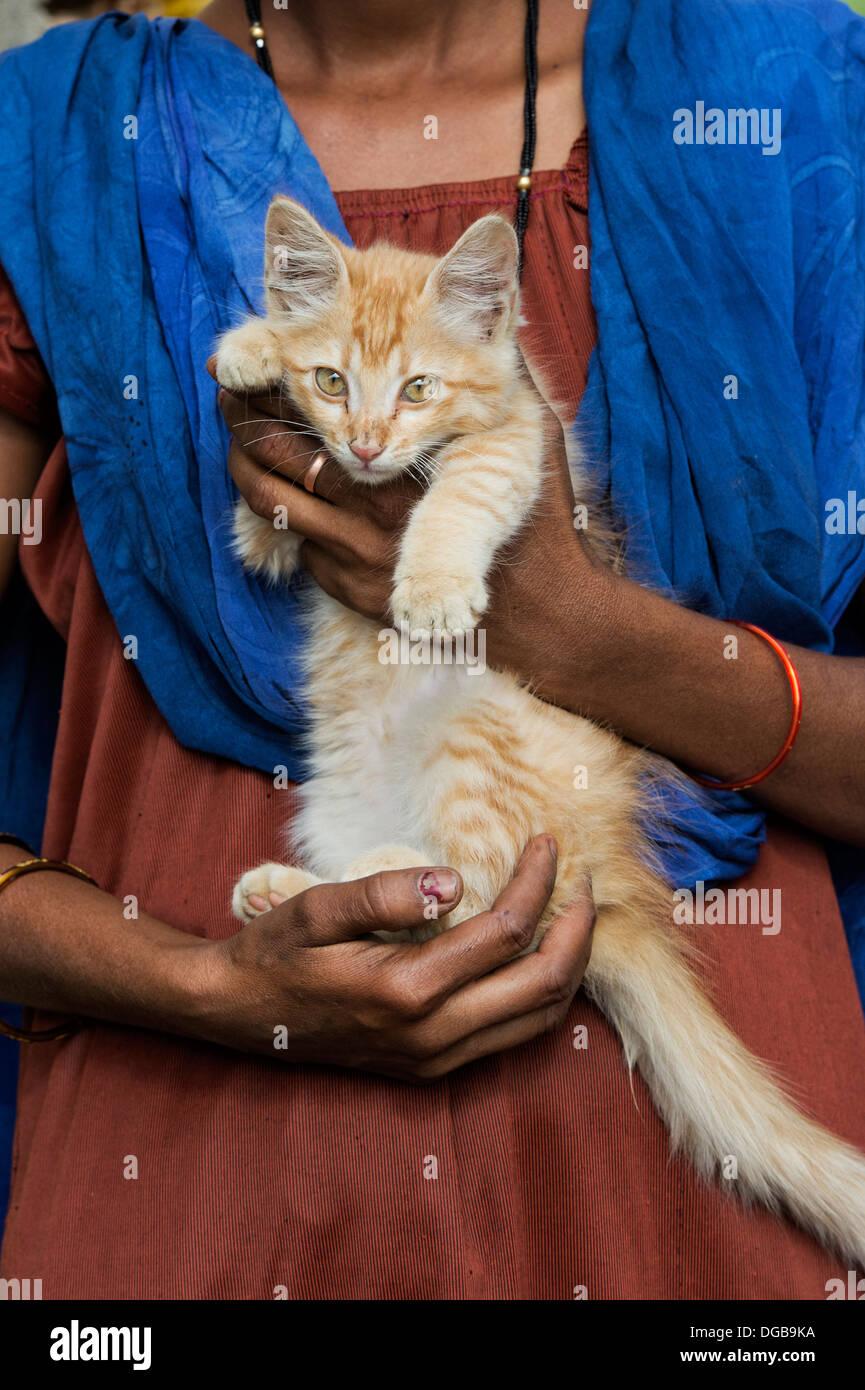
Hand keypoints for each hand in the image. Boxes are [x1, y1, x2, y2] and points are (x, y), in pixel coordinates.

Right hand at [199, 835, 594, 1080]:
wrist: (239, 1014)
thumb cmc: (276, 952)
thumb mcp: (316, 908)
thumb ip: (385, 894)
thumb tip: (454, 879)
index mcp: (407, 990)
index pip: (506, 933)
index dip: (539, 882)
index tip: (548, 841)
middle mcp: (432, 1036)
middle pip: (544, 984)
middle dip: (578, 926)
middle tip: (583, 877)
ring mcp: (436, 1059)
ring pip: (539, 1019)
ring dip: (569, 963)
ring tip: (571, 910)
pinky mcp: (434, 1068)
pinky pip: (513, 1034)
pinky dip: (542, 992)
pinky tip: (537, 953)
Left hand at [207, 358, 610, 694]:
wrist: (536, 615)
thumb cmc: (537, 522)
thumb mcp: (529, 439)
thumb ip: (503, 378)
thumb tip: (498, 311)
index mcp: (404, 474)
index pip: (315, 425)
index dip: (275, 391)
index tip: (258, 364)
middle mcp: (371, 519)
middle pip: (279, 461)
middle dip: (246, 423)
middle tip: (231, 393)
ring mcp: (356, 561)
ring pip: (275, 506)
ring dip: (249, 469)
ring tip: (240, 441)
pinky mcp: (351, 592)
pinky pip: (301, 546)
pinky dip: (290, 517)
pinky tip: (288, 493)